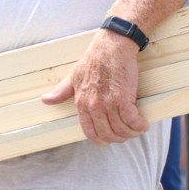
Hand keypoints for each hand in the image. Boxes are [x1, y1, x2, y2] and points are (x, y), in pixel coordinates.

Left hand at [43, 30, 147, 144]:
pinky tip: (143, 125)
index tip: (107, 141)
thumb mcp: (73, 77)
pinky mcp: (124, 99)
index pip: (89, 132)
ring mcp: (109, 103)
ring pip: (121, 129)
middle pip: (107, 134)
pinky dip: (139, 126)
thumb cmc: (93, 60)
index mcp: (81, 103)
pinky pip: (132, 120)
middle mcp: (94, 106)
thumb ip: (61, 91)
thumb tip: (45, 100)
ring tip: (136, 130)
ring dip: (130, 133)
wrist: (111, 48)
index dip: (100, 140)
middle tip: (125, 135)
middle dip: (118, 138)